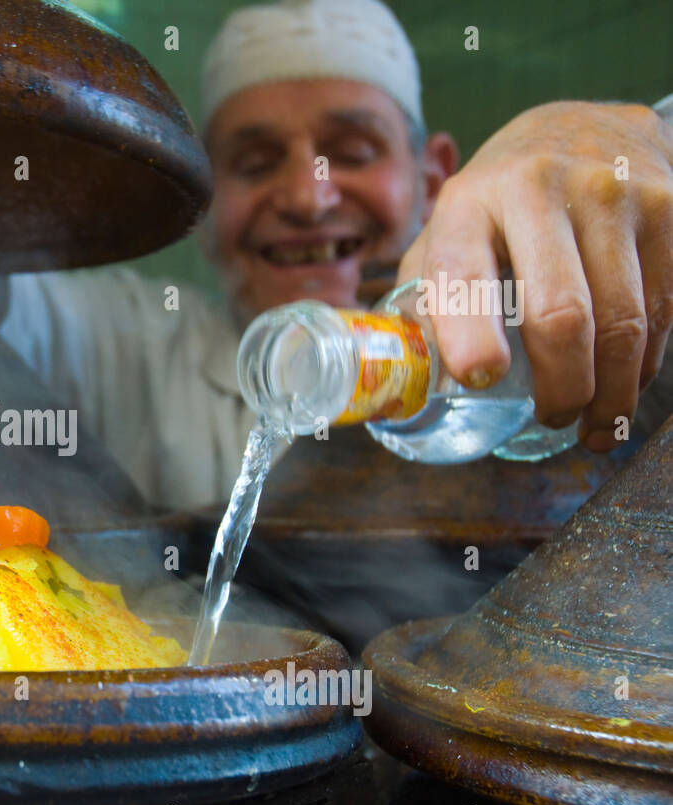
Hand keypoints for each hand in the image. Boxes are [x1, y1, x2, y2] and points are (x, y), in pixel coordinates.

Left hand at [398, 101, 672, 451]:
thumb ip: (425, 295)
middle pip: (560, 314)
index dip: (469, 334)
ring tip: (595, 421)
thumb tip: (412, 375)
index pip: (462, 274)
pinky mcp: (669, 204)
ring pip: (623, 321)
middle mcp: (541, 188)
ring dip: (612, 391)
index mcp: (469, 202)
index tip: (481, 379)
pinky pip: (666, 306)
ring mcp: (613, 192)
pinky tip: (627, 381)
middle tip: (554, 419)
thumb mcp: (449, 230)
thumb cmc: (500, 204)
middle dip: (561, 387)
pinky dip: (646, 361)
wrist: (586, 126)